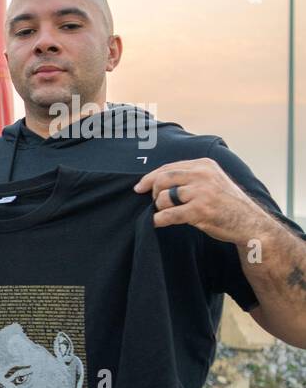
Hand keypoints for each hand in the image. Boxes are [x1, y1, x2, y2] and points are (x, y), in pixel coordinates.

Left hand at [134, 157, 268, 243]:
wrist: (249, 222)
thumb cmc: (226, 203)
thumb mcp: (212, 180)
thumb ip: (190, 176)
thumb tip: (156, 180)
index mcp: (204, 165)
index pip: (168, 168)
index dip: (150, 178)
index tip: (138, 188)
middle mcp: (203, 175)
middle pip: (162, 179)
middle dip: (153, 192)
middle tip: (155, 203)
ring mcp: (201, 192)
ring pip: (163, 197)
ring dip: (159, 208)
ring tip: (167, 213)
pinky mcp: (199, 210)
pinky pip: (168, 214)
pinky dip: (159, 220)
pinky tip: (158, 222)